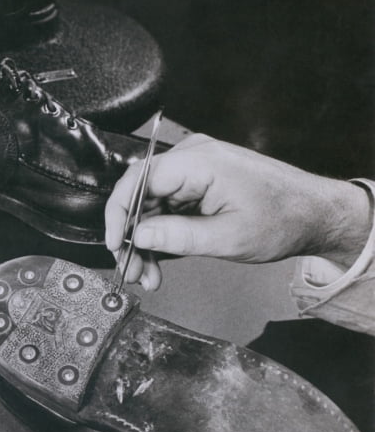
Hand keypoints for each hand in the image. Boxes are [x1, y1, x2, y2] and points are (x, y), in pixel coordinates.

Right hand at [104, 134, 371, 290]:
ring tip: (148, 273)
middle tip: (132, 268)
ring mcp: (195, 169)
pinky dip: (161, 233)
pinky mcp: (198, 183)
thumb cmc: (283, 219)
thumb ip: (177, 236)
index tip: (116, 243)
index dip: (118, 213)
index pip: (137, 179)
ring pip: (150, 204)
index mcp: (199, 162)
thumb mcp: (228, 237)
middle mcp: (193, 158)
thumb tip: (138, 235)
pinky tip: (160, 260)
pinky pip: (166, 206)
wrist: (315, 214)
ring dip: (145, 240)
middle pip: (140, 194)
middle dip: (133, 236)